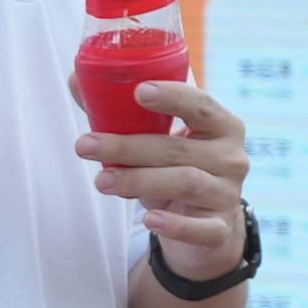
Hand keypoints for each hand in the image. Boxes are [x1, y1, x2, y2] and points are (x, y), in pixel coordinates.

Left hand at [87, 75, 253, 281]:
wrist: (203, 226)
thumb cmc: (174, 170)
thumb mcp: (155, 141)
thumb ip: (121, 113)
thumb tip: (75, 79)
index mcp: (221, 126)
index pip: (200, 104)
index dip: (172, 96)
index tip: (138, 91)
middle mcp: (231, 157)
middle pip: (177, 148)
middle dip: (127, 146)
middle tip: (85, 145)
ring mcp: (228, 193)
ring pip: (184, 183)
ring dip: (138, 180)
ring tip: (101, 181)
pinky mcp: (219, 229)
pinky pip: (199, 228)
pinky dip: (174, 224)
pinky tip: (149, 220)